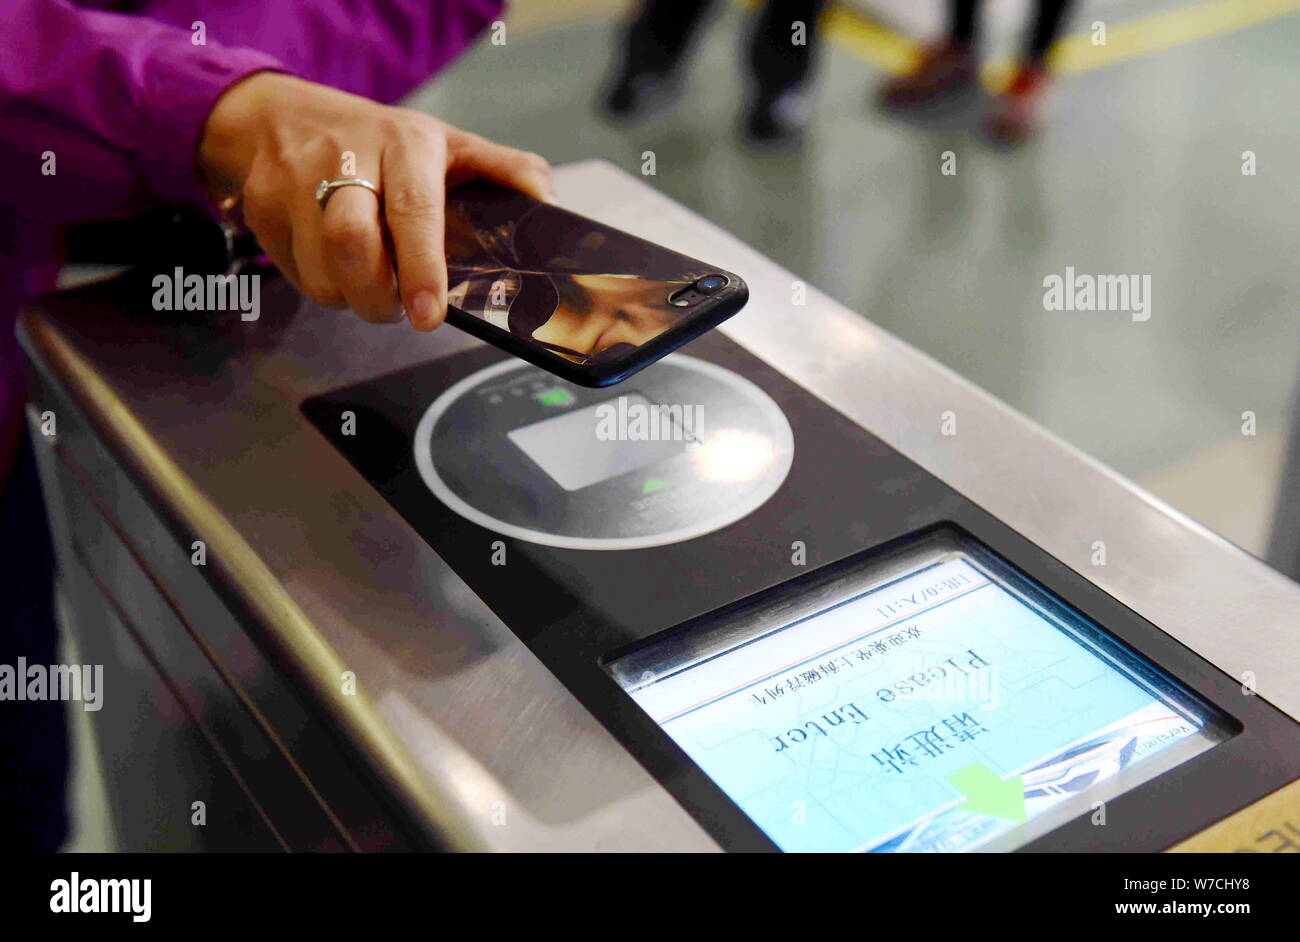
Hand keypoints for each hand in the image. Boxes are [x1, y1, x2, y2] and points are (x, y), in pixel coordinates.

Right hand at [198, 72, 554, 328]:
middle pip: (352, 244)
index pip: (413, 210)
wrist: (282, 115)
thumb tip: (546, 200)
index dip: (423, 268)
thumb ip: (503, 171)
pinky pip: (293, 274)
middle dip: (379, 297)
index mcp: (403, 143)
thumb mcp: (447, 144)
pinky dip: (321, 284)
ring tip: (369, 280)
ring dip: (351, 296)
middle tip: (398, 306)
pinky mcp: (262, 210)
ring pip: (320, 272)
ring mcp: (293, 182)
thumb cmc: (380, 141)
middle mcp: (343, 156)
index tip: (430, 315)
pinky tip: (335, 264)